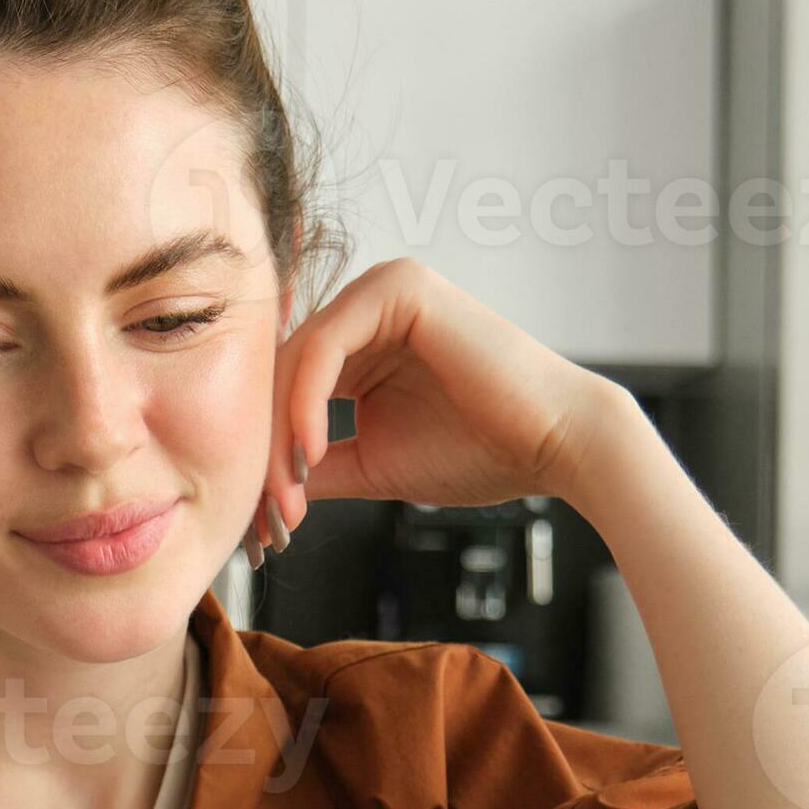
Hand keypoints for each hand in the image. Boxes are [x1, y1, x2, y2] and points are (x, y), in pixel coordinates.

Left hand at [258, 258, 650, 546]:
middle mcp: (367, 307)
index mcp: (361, 340)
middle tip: (265, 518)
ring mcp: (382, 289)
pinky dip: (305, 405)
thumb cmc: (480, 451)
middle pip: (280, 374)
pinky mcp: (398, 288)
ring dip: (278, 437)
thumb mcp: (372, 461)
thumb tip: (253, 491)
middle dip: (264, 450)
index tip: (262, 520)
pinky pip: (323, 346)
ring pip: (293, 362)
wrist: (556, 446)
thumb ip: (311, 463)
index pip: (285, 388)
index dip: (265, 453)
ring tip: (287, 498)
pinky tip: (308, 452)